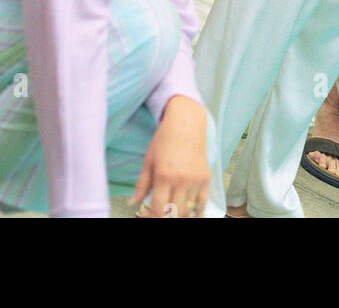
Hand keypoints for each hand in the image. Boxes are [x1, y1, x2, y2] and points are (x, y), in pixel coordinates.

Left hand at [132, 95, 209, 217]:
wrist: (187, 122)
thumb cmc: (165, 139)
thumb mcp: (149, 159)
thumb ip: (141, 184)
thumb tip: (132, 203)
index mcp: (164, 176)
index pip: (158, 209)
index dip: (151, 217)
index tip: (148, 215)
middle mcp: (181, 180)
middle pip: (173, 214)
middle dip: (165, 217)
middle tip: (159, 213)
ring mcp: (195, 180)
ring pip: (187, 211)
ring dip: (178, 215)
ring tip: (172, 212)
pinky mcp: (206, 178)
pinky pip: (202, 204)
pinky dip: (196, 213)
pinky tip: (189, 214)